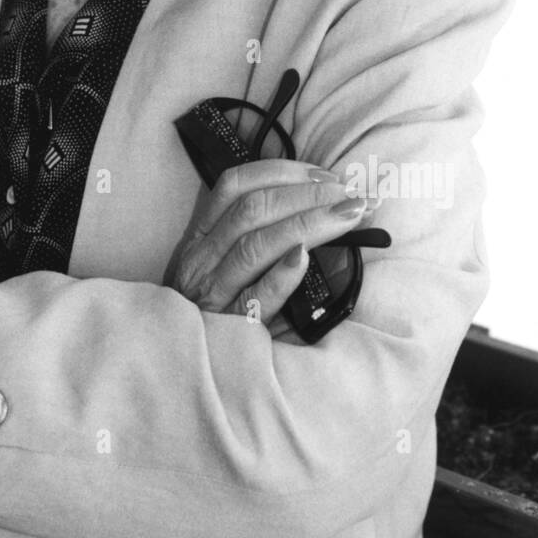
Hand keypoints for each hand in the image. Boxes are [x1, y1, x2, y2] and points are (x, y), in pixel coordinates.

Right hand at [164, 158, 372, 322]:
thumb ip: (257, 235)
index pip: (234, 185)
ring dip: (309, 223)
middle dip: (308, 194)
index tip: (325, 174)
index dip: (282, 172)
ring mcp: (214, 294)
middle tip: (353, 195)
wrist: (183, 366)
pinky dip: (280, 275)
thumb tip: (322, 205)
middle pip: (252, 210)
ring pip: (255, 246)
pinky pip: (255, 298)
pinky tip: (305, 258)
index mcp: (202, 236)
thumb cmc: (216, 309)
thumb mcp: (223, 266)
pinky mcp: (229, 329)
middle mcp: (202, 260)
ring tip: (350, 216)